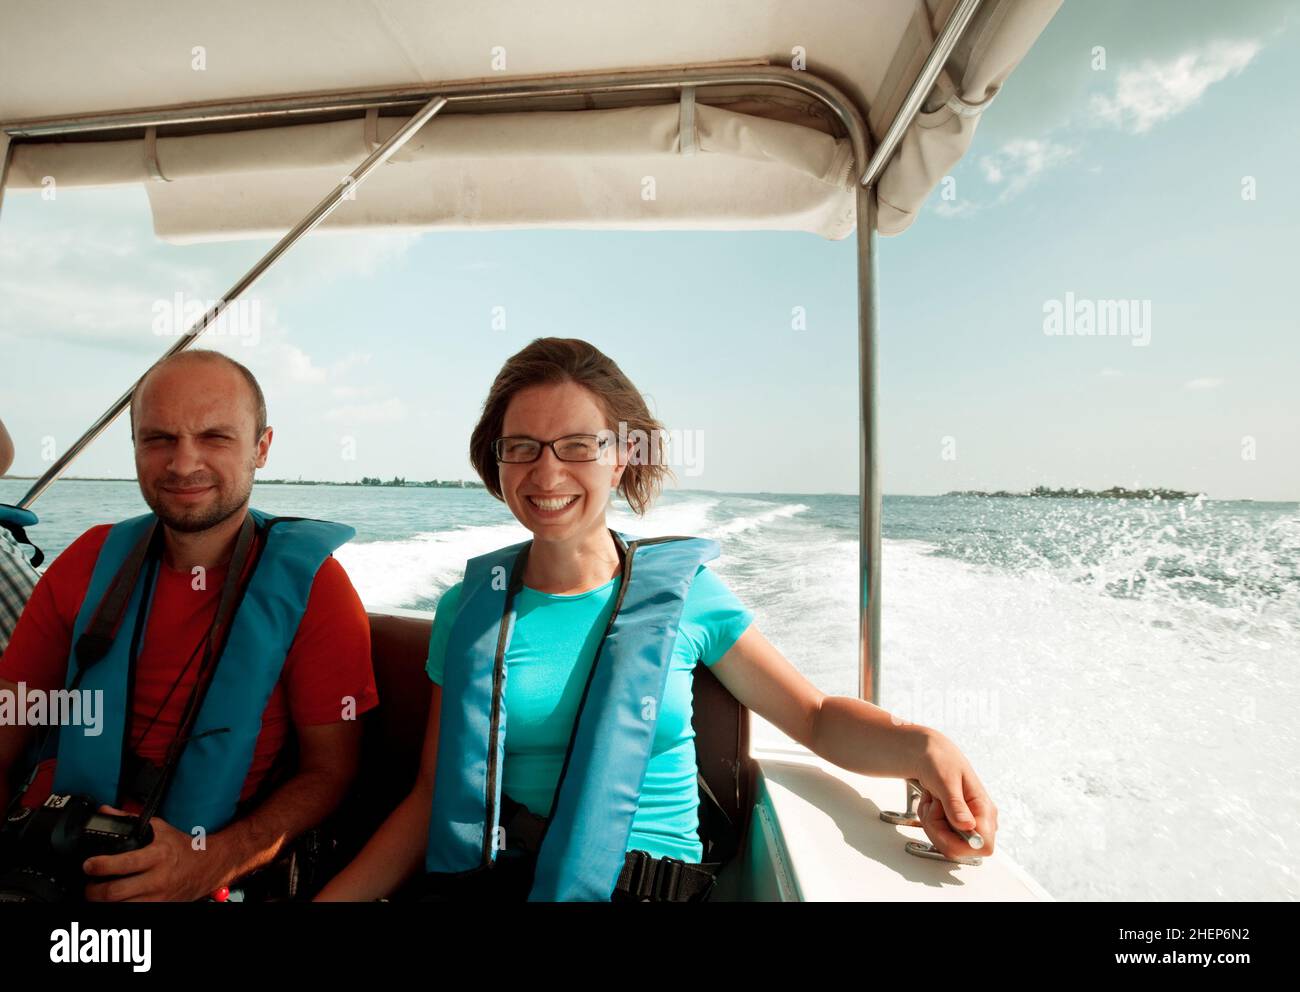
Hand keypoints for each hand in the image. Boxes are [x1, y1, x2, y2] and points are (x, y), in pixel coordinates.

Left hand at [83, 806, 223, 901]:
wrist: (207, 866)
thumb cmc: (181, 847)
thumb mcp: (159, 828)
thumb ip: (130, 820)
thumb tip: (105, 812)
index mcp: (157, 855)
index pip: (123, 864)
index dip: (100, 866)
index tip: (88, 865)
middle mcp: (158, 878)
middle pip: (115, 893)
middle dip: (93, 891)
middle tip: (89, 886)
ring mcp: (158, 897)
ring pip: (120, 907)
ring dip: (103, 903)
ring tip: (98, 896)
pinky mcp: (159, 908)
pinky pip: (131, 913)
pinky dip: (118, 908)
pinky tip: (115, 902)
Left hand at [911, 732, 997, 859]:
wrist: (928, 753)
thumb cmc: (939, 760)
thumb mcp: (945, 780)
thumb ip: (955, 804)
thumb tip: (967, 826)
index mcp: (984, 809)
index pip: (984, 845)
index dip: (962, 844)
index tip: (943, 827)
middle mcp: (980, 820)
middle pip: (961, 849)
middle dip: (938, 831)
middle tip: (933, 806)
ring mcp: (967, 824)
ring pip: (947, 845)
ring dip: (931, 824)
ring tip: (932, 801)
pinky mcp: (955, 825)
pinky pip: (940, 837)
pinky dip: (929, 822)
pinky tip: (931, 805)